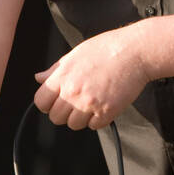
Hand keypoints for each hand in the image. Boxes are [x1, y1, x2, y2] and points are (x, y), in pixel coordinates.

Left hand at [33, 26, 150, 129]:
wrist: (135, 51)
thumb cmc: (107, 48)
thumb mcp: (75, 53)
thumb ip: (55, 69)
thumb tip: (38, 78)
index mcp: (62, 76)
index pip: (41, 102)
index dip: (47, 104)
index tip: (56, 102)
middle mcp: (72, 91)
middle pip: (56, 118)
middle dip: (64, 113)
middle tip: (78, 102)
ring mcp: (89, 103)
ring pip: (74, 125)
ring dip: (81, 118)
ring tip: (92, 103)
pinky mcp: (106, 111)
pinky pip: (94, 126)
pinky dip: (98, 119)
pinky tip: (104, 105)